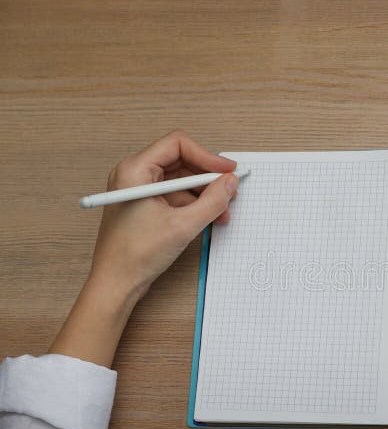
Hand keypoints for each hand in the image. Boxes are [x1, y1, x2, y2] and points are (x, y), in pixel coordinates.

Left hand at [50, 130, 237, 367]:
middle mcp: (134, 175)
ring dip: (203, 194)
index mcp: (135, 171)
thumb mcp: (183, 226)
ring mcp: (138, 190)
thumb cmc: (135, 255)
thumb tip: (230, 183)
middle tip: (229, 191)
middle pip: (181, 162)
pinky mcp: (144, 205)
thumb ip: (213, 201)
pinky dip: (193, 204)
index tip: (227, 170)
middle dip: (207, 178)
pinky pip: (174, 195)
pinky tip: (208, 218)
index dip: (207, 156)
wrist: (116, 283)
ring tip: (221, 212)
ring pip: (180, 180)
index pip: (177, 145)